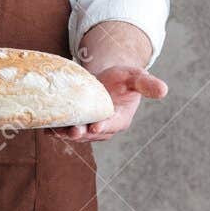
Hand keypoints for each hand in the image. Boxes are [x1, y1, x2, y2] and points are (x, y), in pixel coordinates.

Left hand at [49, 20, 167, 143]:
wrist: (104, 78)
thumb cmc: (122, 77)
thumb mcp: (136, 77)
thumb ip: (147, 84)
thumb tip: (164, 90)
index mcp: (120, 119)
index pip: (112, 125)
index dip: (104, 126)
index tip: (97, 127)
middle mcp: (103, 127)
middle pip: (90, 133)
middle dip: (81, 133)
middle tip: (73, 131)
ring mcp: (87, 127)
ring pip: (76, 133)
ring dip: (65, 133)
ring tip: (56, 130)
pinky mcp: (73, 123)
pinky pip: (63, 129)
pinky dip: (54, 129)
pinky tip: (45, 127)